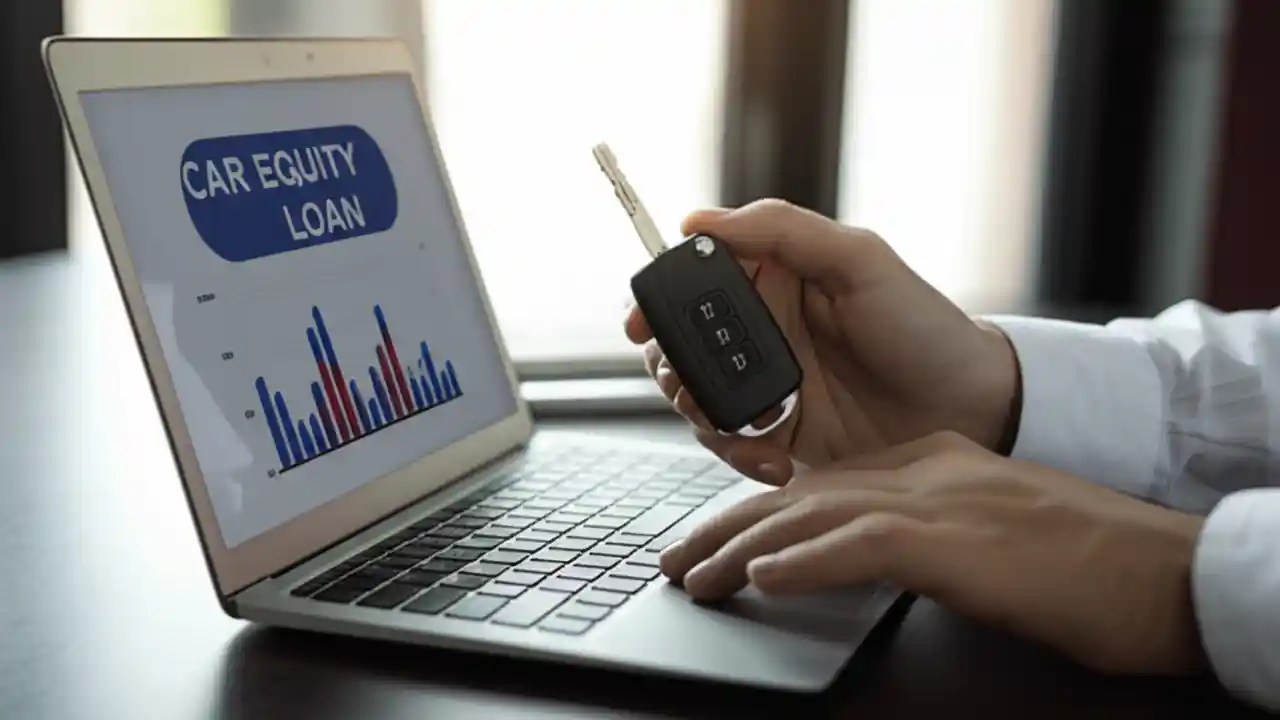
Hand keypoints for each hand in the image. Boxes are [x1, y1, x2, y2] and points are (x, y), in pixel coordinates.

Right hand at [624, 199, 1019, 484]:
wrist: (970, 412)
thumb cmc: (926, 329)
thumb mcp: (860, 260)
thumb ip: (783, 229)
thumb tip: (701, 219)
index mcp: (774, 279)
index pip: (694, 279)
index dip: (658, 298)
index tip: (643, 320)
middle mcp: (762, 331)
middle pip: (677, 343)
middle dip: (669, 366)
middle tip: (687, 384)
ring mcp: (766, 386)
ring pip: (692, 397)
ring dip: (700, 413)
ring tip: (744, 424)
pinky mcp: (775, 437)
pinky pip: (726, 445)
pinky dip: (735, 455)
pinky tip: (772, 459)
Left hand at [659, 432, 1207, 675]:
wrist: (1153, 570)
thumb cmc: (1074, 563)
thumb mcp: (981, 535)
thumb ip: (920, 532)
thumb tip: (860, 553)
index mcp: (926, 465)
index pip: (819, 484)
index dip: (754, 514)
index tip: (712, 544)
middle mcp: (921, 473)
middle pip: (798, 495)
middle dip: (726, 530)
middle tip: (676, 563)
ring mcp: (936, 503)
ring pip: (812, 516)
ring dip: (740, 549)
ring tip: (693, 578)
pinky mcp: (954, 542)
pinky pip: (860, 546)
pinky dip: (804, 562)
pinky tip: (762, 579)